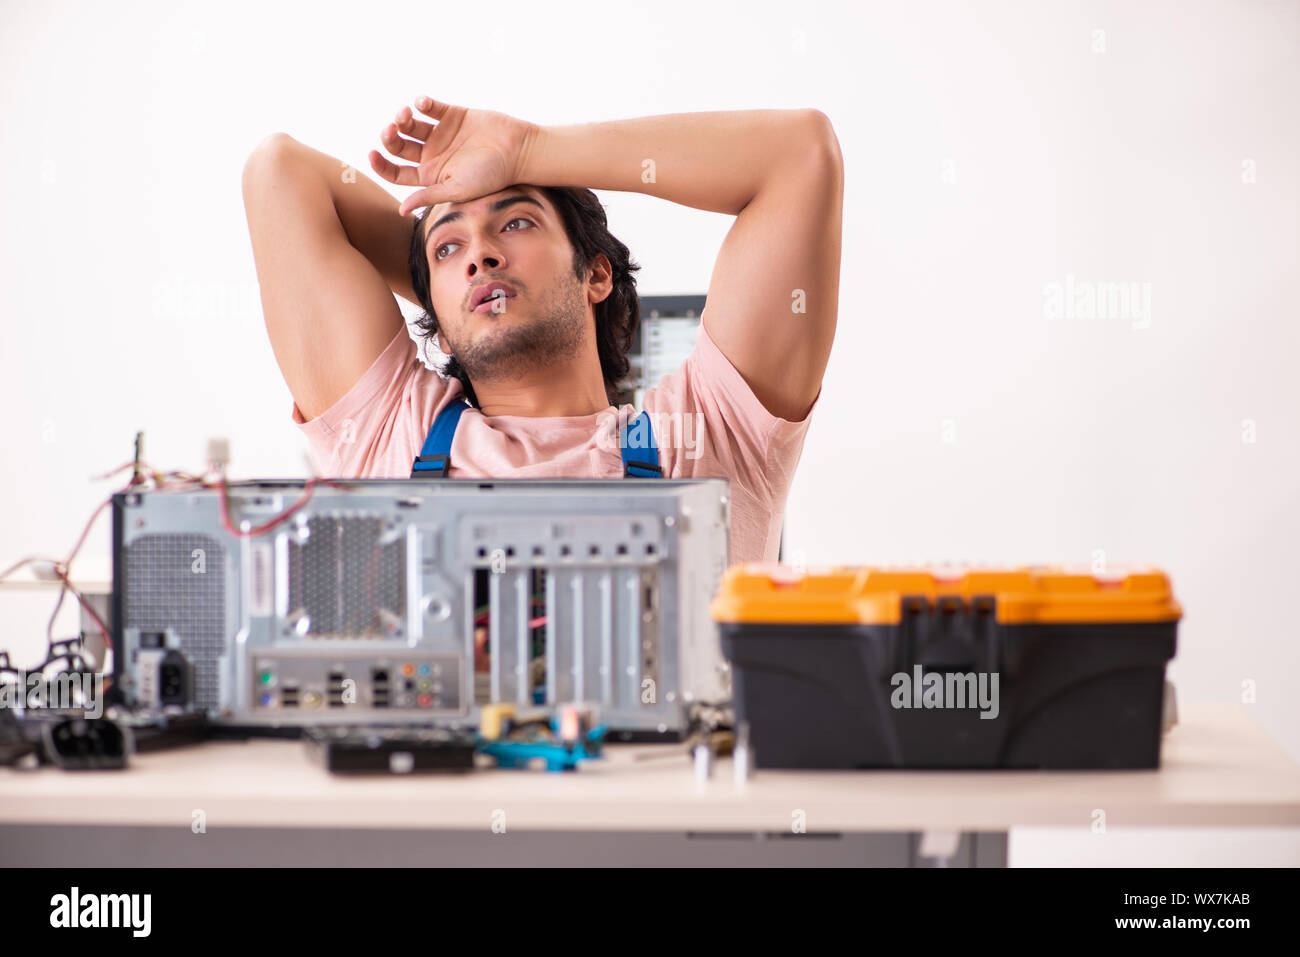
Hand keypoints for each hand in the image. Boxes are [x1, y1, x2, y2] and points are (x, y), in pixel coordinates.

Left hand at [369, 96, 539, 216]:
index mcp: (430, 176)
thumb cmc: (491, 176)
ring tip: (406, 114)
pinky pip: (431, 107)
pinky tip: (423, 104)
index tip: (372, 153)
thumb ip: (429, 196)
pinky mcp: (452, 115)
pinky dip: (422, 103)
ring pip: (410, 124)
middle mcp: (432, 155)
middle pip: (399, 146)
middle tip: (391, 129)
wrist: (517, 151)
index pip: (396, 172)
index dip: (380, 164)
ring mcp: (441, 134)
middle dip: (389, 137)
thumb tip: (401, 210)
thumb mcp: (458, 190)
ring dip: (402, 117)